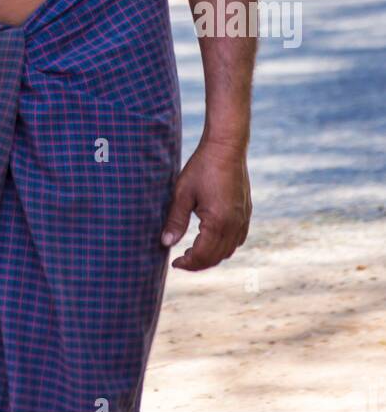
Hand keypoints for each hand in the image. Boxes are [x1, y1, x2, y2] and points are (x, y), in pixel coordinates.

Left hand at [160, 138, 251, 270]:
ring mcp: (243, 220)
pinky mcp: (246, 213)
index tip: (173, 262)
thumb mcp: (183, 193)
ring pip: (228, 251)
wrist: (226, 147)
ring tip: (193, 253)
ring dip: (211, 256)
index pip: (202, 255)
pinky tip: (211, 240)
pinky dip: (224, 247)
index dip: (187, 263)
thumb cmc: (202, 167)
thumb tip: (165, 243)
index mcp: (218, 222)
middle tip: (181, 261)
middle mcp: (234, 225)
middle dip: (198, 263)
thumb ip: (175, 220)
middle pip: (216, 257)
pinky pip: (237, 240)